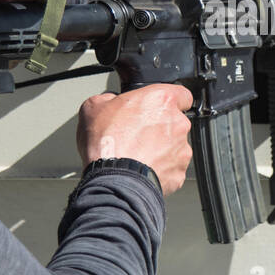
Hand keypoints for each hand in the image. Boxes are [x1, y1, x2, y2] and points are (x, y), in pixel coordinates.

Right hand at [77, 84, 193, 194]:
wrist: (114, 180)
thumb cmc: (107, 144)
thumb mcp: (93, 108)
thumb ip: (108, 98)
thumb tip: (109, 101)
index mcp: (161, 100)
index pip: (182, 94)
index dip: (171, 101)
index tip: (160, 107)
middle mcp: (178, 123)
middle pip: (176, 121)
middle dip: (160, 127)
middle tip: (138, 135)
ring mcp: (181, 149)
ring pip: (175, 146)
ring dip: (161, 149)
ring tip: (138, 155)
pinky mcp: (179, 172)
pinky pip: (172, 168)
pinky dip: (161, 169)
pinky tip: (143, 169)